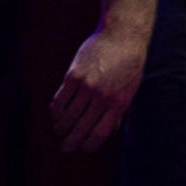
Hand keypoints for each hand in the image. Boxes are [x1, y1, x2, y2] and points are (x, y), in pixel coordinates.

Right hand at [50, 24, 147, 152]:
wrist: (123, 36)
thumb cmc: (130, 64)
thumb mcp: (131, 88)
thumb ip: (120, 110)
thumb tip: (110, 131)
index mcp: (119, 103)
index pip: (100, 132)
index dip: (90, 143)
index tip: (83, 148)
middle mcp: (102, 97)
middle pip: (82, 127)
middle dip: (72, 140)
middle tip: (65, 148)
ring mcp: (87, 86)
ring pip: (68, 115)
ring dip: (61, 126)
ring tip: (58, 130)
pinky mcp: (74, 75)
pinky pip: (60, 98)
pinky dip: (55, 109)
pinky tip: (54, 114)